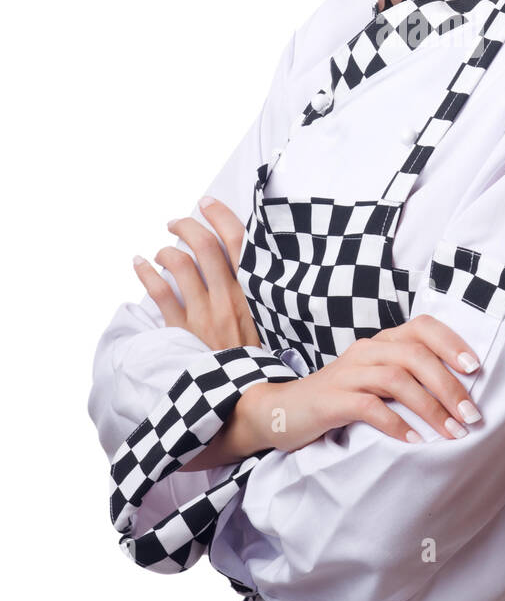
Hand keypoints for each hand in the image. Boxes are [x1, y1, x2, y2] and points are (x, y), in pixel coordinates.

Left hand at [132, 196, 260, 350]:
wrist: (246, 397)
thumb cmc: (257, 358)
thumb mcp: (269, 321)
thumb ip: (256, 294)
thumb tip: (243, 263)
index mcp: (252, 293)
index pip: (238, 243)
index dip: (221, 216)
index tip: (207, 203)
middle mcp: (228, 299)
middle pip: (205, 247)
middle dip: (188, 226)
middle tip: (177, 222)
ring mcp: (204, 315)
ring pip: (180, 266)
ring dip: (167, 250)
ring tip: (161, 250)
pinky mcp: (183, 331)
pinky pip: (160, 294)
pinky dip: (145, 273)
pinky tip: (139, 263)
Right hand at [293, 314, 483, 446]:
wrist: (283, 410)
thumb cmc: (340, 398)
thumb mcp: (375, 381)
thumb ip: (407, 378)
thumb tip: (458, 395)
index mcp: (381, 342)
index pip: (422, 326)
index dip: (451, 342)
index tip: (476, 369)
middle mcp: (366, 350)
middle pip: (415, 355)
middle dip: (448, 385)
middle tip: (471, 415)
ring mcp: (347, 373)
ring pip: (396, 378)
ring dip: (429, 407)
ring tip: (451, 431)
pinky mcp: (331, 400)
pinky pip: (369, 407)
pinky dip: (396, 423)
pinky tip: (414, 440)